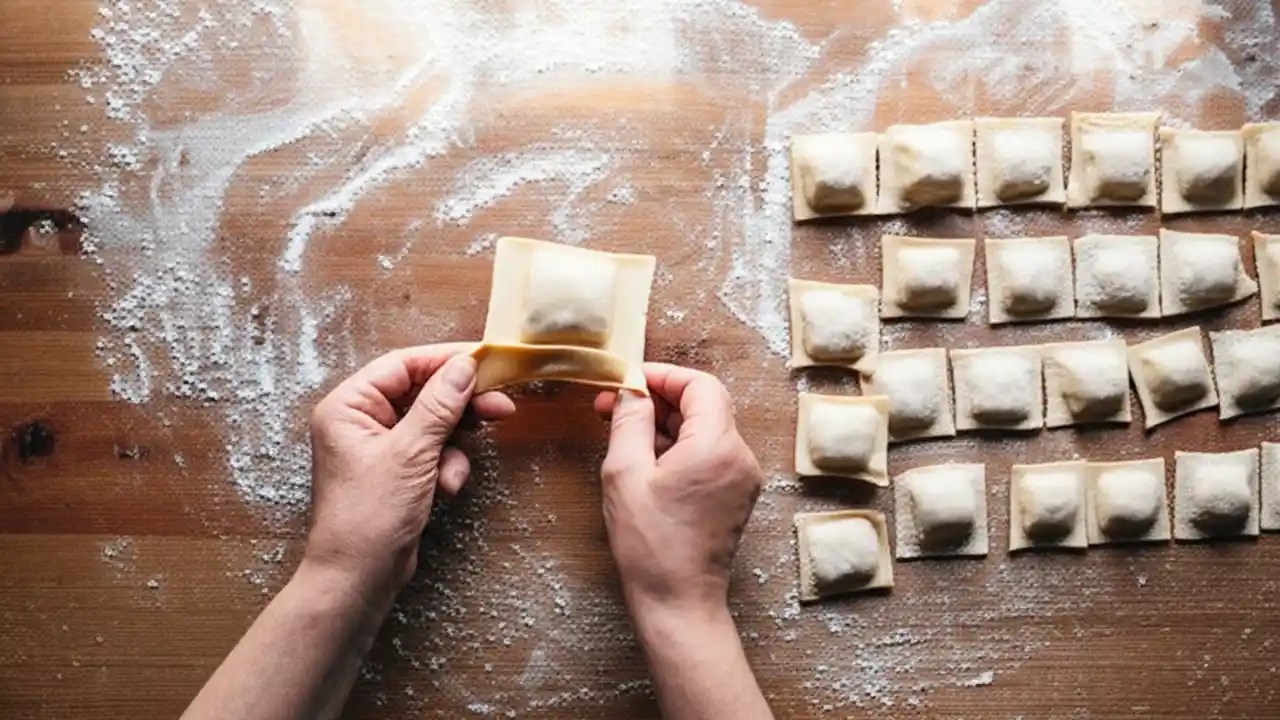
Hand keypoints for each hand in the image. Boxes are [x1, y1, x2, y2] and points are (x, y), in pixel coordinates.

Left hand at [305, 344, 514, 601]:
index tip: (486, 360)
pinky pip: (432, 452)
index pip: (403, 365)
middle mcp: (360, 421)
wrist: (357, 579)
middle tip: (500, 406)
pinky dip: (445, 468)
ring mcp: (379, 447)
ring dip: (453, 447)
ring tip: (453, 474)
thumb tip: (464, 365)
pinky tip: (444, 490)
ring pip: (433, 424)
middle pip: (422, 393)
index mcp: (349, 406)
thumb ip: (439, 405)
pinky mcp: (397, 471)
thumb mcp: (411, 453)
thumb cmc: (369, 516)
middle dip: (460, 407)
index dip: (446, 360)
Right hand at [593, 364, 762, 614]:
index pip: (699, 385)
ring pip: (706, 429)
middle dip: (659, 398)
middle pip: (705, 405)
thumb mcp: (625, 474)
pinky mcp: (737, 494)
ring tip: (623, 430)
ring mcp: (743, 477)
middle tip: (615, 404)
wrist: (678, 601)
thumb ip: (630, 422)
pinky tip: (646, 456)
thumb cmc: (650, 544)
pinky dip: (680, 446)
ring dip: (667, 423)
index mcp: (717, 446)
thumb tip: (630, 391)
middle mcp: (740, 456)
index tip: (628, 380)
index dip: (662, 376)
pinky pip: (710, 454)